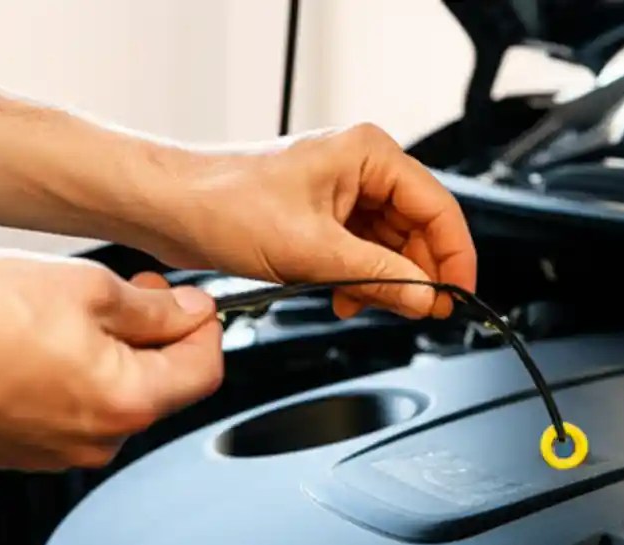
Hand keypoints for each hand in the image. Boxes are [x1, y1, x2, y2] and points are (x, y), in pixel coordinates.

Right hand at [0, 250, 221, 470]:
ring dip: (105, 355)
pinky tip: (30, 343)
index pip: (205, 369)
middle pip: (158, 385)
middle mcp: (100, 440)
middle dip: (151, 336)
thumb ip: (154, 308)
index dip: (202, 324)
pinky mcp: (22, 451)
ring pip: (109, 397)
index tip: (184, 299)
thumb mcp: (86, 288)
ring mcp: (58, 452)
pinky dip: (64, 377)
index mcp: (129, 402)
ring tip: (60, 315)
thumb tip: (190, 312)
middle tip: (123, 293)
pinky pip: (66, 412)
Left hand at [148, 124, 476, 319]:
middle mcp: (358, 167)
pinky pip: (360, 252)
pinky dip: (359, 280)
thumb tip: (423, 296)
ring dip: (383, 281)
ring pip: (389, 245)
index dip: (454, 257)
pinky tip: (343, 297)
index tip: (457, 297)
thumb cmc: (220, 202)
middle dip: (415, 274)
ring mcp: (339, 193)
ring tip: (363, 303)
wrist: (166, 208)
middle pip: (418, 228)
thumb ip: (375, 275)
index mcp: (367, 154)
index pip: (438, 207)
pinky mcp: (319, 217)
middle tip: (415, 311)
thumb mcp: (310, 248)